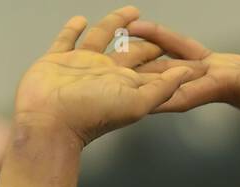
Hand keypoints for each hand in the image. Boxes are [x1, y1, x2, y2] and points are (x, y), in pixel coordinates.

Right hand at [13, 7, 192, 149]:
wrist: (49, 122)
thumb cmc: (90, 115)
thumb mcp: (137, 103)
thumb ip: (162, 88)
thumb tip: (186, 74)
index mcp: (124, 83)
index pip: (155, 70)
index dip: (172, 63)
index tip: (190, 59)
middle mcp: (104, 73)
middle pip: (132, 53)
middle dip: (148, 43)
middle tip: (162, 34)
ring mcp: (79, 65)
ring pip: (102, 38)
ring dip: (116, 25)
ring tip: (131, 12)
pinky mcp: (56, 60)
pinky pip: (66, 39)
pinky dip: (72, 29)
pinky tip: (80, 20)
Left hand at [128, 22, 239, 141]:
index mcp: (224, 89)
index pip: (184, 91)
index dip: (157, 88)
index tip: (130, 89)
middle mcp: (211, 84)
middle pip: (169, 78)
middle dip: (140, 72)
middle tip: (108, 64)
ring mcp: (214, 75)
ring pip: (173, 61)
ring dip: (148, 52)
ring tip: (121, 37)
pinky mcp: (220, 67)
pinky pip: (187, 52)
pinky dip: (168, 43)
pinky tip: (147, 34)